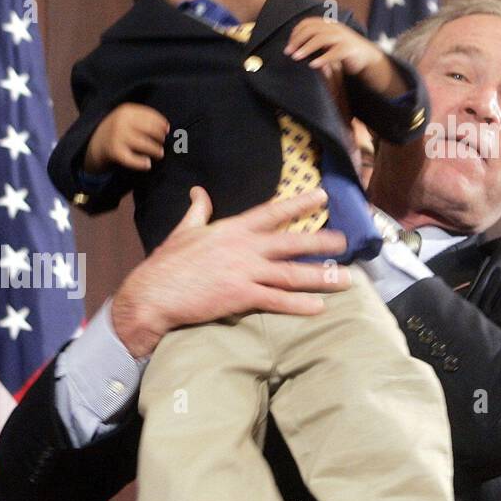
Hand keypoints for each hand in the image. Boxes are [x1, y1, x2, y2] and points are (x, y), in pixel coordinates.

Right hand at [82, 102, 168, 173]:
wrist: (92, 144)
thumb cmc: (115, 131)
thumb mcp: (124, 118)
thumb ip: (141, 119)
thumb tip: (166, 127)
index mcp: (126, 110)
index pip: (151, 116)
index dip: (162, 123)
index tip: (167, 130)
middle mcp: (121, 122)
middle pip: (150, 129)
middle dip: (160, 137)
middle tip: (162, 143)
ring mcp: (117, 137)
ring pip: (144, 144)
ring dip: (156, 150)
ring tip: (159, 153)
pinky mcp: (114, 152)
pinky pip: (132, 159)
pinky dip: (141, 163)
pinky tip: (147, 164)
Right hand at [111, 186, 350, 358]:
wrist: (154, 294)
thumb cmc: (166, 264)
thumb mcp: (183, 231)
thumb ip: (197, 212)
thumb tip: (199, 193)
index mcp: (231, 229)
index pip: (272, 212)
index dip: (299, 203)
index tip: (322, 197)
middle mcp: (243, 247)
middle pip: (291, 242)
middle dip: (321, 242)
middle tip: (346, 242)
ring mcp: (244, 272)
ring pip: (291, 273)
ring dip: (321, 276)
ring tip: (345, 279)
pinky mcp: (241, 296)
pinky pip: (277, 300)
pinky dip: (299, 305)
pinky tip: (319, 308)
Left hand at [285, 17, 406, 97]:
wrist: (365, 57)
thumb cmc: (341, 51)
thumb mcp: (326, 43)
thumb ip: (313, 41)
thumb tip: (292, 47)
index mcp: (328, 24)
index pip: (307, 23)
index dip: (295, 33)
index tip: (288, 46)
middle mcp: (334, 28)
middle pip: (312, 29)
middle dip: (297, 40)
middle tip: (288, 52)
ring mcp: (342, 37)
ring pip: (321, 38)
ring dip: (306, 48)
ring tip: (296, 57)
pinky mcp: (349, 49)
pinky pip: (334, 52)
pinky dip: (322, 58)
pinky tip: (312, 65)